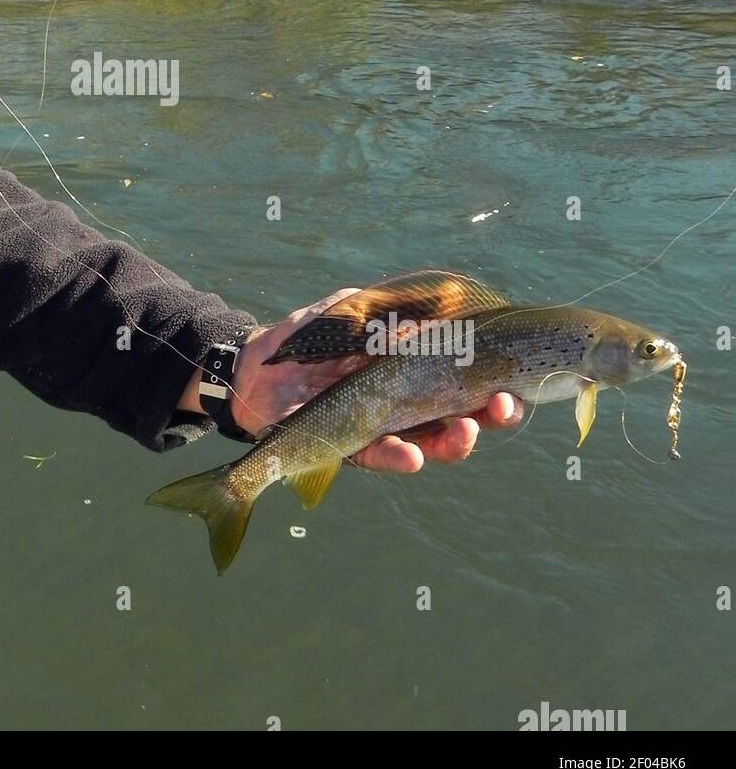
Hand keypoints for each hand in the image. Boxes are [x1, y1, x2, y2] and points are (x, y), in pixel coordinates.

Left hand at [227, 289, 523, 470]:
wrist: (253, 368)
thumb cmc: (307, 336)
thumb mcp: (346, 311)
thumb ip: (384, 312)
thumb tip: (430, 315)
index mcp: (412, 369)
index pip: (464, 379)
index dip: (493, 384)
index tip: (514, 380)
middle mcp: (405, 403)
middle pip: (459, 416)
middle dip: (487, 416)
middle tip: (503, 407)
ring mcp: (380, 427)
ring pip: (427, 443)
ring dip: (450, 442)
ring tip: (464, 433)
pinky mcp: (349, 447)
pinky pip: (378, 457)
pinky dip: (397, 458)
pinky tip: (413, 457)